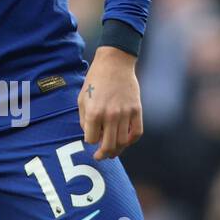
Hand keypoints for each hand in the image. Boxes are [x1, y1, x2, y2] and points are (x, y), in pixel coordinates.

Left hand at [78, 45, 141, 160]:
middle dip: (103, 154)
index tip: (91, 138)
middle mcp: (110, 115)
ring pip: (122, 142)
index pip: (91, 139)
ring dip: (117, 150)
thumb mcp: (82, 99)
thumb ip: (84, 120)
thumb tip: (91, 137)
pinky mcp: (137, 110)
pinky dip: (131, 141)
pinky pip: (136, 133)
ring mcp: (125, 113)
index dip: (90, 141)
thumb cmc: (95, 81)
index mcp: (93, 112)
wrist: (115, 63)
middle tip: (100, 156)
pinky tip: (125, 141)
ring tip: (112, 151)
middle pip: (108, 146)